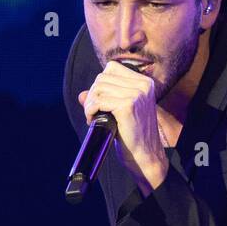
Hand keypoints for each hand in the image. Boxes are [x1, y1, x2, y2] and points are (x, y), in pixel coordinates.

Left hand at [78, 61, 167, 189]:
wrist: (146, 157)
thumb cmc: (134, 136)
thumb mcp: (120, 112)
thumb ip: (104, 99)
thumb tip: (81, 95)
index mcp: (144, 83)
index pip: (112, 68)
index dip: (100, 84)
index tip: (100, 102)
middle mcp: (142, 86)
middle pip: (103, 77)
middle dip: (93, 95)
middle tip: (93, 113)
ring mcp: (136, 95)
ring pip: (98, 88)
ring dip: (90, 104)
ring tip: (93, 118)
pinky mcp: (128, 106)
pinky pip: (98, 101)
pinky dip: (90, 110)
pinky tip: (93, 121)